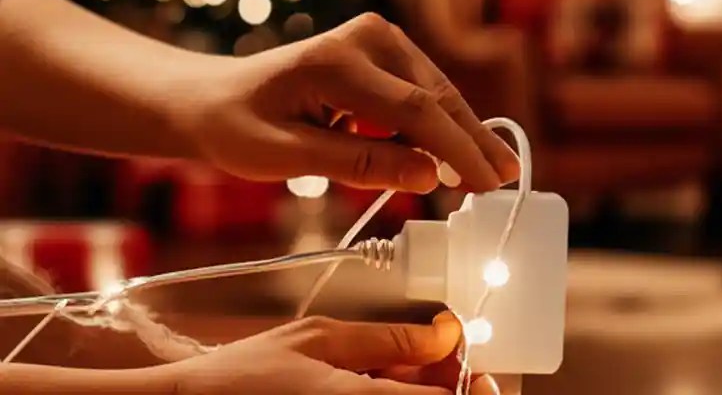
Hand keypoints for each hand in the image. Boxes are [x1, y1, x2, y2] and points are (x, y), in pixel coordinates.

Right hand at [164, 312, 497, 394]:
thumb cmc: (243, 377)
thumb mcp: (318, 338)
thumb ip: (387, 337)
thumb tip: (444, 332)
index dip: (476, 385)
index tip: (479, 366)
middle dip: (449, 387)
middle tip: (439, 359)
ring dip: (418, 390)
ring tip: (401, 366)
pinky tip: (373, 382)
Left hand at [177, 13, 519, 191]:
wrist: (213, 97)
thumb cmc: (237, 128)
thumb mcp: (282, 157)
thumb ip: (357, 163)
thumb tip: (428, 176)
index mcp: (335, 61)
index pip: (415, 109)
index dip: (457, 149)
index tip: (486, 184)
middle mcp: (366, 38)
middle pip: (436, 96)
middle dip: (474, 140)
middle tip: (508, 178)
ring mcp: (378, 39)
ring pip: (437, 93)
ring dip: (464, 133)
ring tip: (494, 171)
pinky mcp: (384, 50)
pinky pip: (423, 92)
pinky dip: (442, 124)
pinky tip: (461, 155)